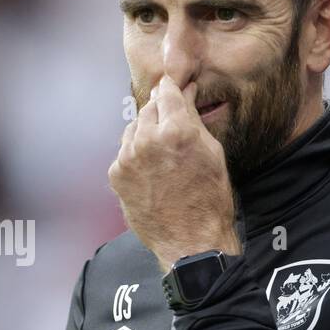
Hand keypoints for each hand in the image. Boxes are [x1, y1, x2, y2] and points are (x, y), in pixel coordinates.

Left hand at [108, 74, 240, 271]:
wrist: (190, 242)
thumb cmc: (209, 200)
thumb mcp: (212, 153)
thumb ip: (194, 119)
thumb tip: (185, 94)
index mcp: (176, 131)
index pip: (167, 92)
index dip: (171, 87)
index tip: (173, 86)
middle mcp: (147, 141)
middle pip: (148, 109)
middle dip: (159, 110)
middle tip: (170, 119)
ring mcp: (127, 158)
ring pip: (133, 129)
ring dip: (145, 131)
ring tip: (161, 149)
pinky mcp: (116, 175)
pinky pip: (124, 153)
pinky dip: (135, 154)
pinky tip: (150, 168)